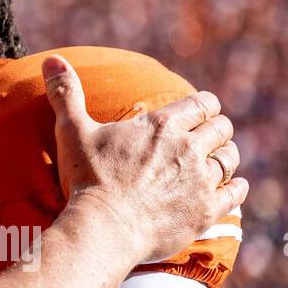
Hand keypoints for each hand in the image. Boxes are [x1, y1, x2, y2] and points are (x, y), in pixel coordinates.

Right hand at [42, 54, 247, 263]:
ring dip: (226, 156)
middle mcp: (188, 148)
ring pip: (230, 158)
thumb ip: (66, 93)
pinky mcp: (206, 210)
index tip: (202, 109)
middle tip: (208, 135)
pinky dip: (236, 187)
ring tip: (217, 160)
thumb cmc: (87, 178)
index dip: (205, 104)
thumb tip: (51, 60)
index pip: (202, 103)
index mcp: (162, 125)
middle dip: (217, 128)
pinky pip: (236, 193)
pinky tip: (232, 187)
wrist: (104, 227)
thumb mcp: (72, 130)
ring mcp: (201, 180)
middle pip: (221, 128)